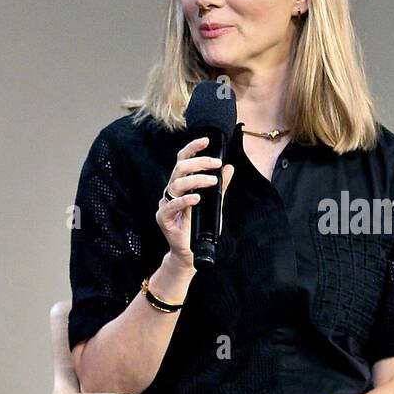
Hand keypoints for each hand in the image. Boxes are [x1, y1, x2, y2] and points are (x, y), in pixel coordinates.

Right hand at [156, 136, 234, 270]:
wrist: (191, 252)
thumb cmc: (200, 227)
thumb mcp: (215, 203)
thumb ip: (221, 186)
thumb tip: (229, 167)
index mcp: (182, 185)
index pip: (183, 161)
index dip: (192, 148)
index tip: (206, 141)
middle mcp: (172, 192)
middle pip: (180, 168)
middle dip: (199, 162)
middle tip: (216, 164)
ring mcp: (166, 204)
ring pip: (176, 183)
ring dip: (196, 179)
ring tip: (212, 182)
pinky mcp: (163, 218)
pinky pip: (171, 205)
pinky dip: (185, 200)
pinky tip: (197, 198)